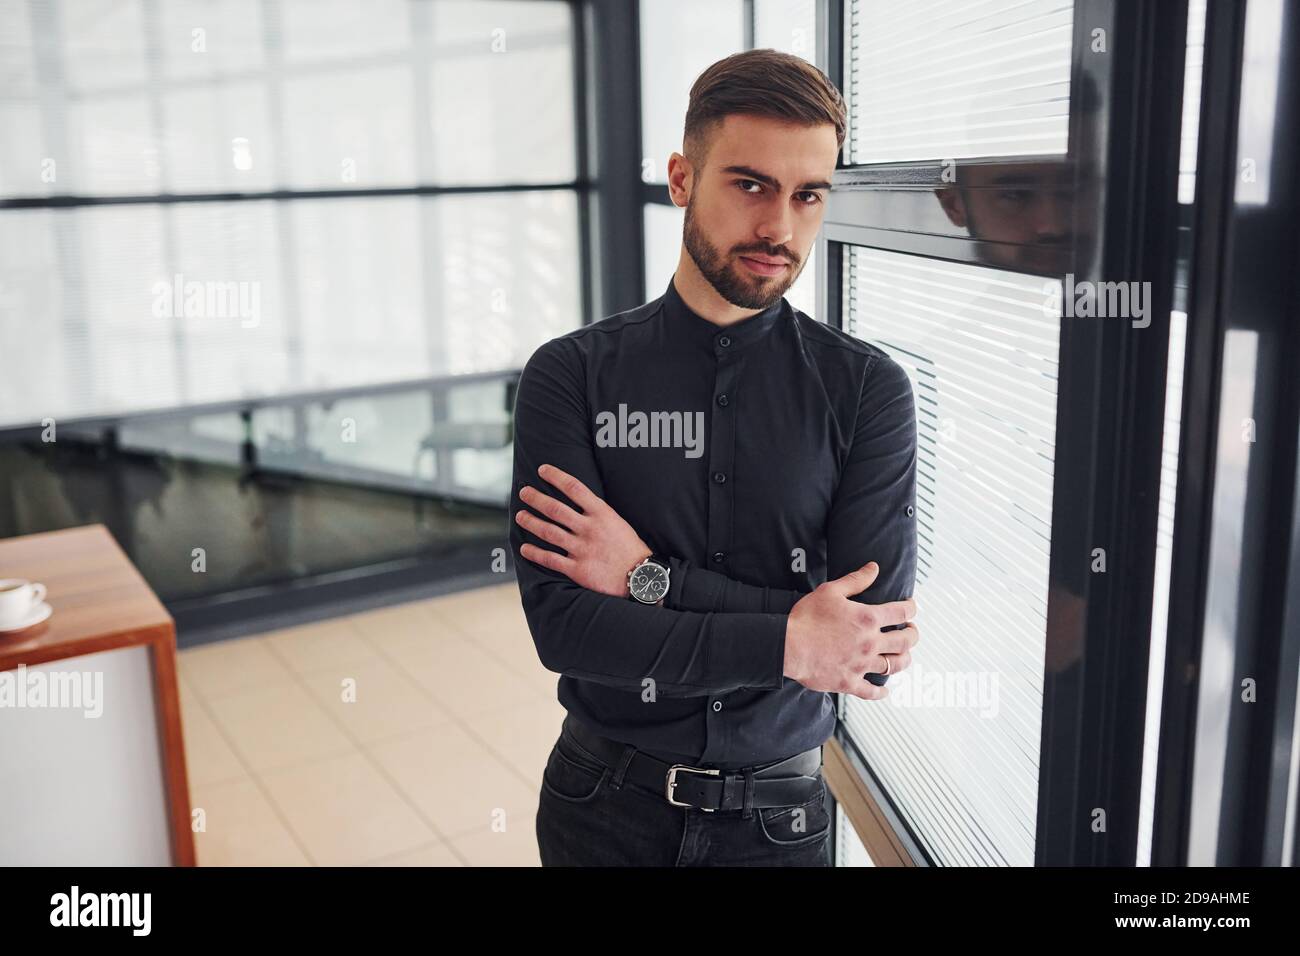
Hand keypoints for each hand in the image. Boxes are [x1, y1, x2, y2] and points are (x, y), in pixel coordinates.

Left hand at [515, 463, 651, 597]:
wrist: (641, 577)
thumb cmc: (630, 548)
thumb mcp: (618, 522)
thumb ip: (597, 513)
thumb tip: (578, 501)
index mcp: (602, 514)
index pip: (574, 488)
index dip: (556, 476)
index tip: (542, 470)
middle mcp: (590, 529)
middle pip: (555, 509)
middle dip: (536, 498)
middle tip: (523, 492)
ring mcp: (582, 549)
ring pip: (549, 532)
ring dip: (531, 522)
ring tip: (520, 516)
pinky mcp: (578, 569)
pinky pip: (551, 559)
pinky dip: (535, 553)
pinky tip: (525, 548)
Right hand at [783, 562, 918, 700]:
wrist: (788, 646)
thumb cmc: (806, 617)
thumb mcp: (830, 591)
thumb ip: (855, 580)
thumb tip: (874, 568)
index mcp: (867, 619)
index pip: (902, 612)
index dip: (911, 608)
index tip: (911, 607)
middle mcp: (870, 643)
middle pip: (906, 641)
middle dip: (913, 634)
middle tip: (912, 631)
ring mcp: (861, 665)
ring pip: (895, 665)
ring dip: (904, 659)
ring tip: (904, 655)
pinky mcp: (849, 682)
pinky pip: (872, 692)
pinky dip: (881, 692)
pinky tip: (885, 691)